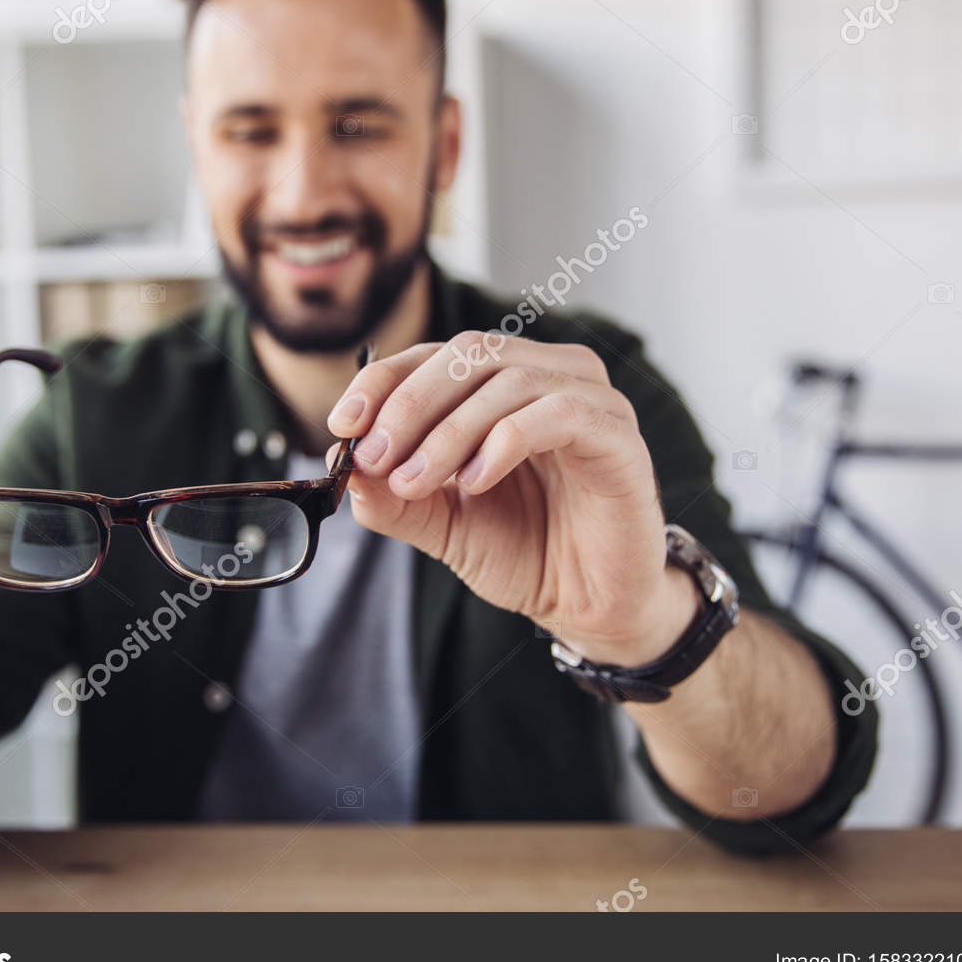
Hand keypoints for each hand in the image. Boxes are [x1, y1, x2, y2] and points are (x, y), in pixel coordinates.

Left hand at [326, 332, 698, 664]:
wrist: (589, 608)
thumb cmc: (526, 552)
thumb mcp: (442, 523)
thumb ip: (395, 495)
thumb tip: (346, 466)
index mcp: (506, 383)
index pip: (437, 354)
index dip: (385, 380)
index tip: (342, 424)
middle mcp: (551, 375)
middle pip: (470, 353)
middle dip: (410, 404)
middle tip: (375, 458)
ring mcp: (592, 399)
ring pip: (509, 379)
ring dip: (450, 430)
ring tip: (416, 480)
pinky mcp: (618, 436)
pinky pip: (560, 412)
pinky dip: (505, 440)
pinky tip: (475, 482)